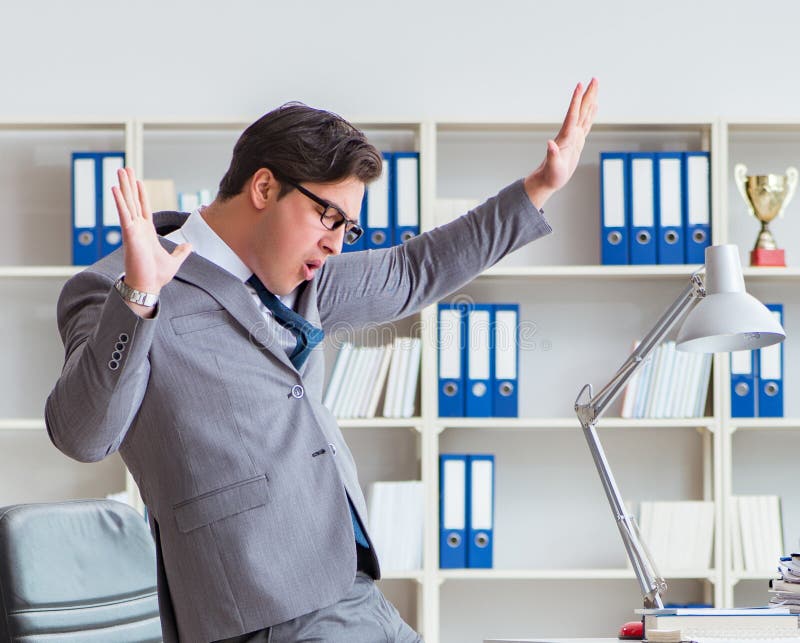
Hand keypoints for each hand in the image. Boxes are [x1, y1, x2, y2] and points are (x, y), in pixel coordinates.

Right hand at [111, 167, 191, 293]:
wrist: (148, 285)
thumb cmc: (156, 275)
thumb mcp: (174, 260)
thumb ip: (181, 252)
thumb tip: (189, 246)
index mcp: (147, 232)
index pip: (144, 207)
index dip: (141, 193)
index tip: (137, 180)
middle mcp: (138, 228)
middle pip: (133, 200)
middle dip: (129, 184)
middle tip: (124, 168)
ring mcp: (132, 229)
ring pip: (127, 203)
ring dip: (123, 186)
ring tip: (120, 170)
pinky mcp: (129, 233)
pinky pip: (123, 214)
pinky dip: (119, 201)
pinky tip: (114, 188)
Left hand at [524, 78, 598, 207]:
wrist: (547, 180)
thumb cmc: (550, 176)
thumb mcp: (553, 168)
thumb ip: (552, 155)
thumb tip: (550, 143)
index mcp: (566, 137)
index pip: (572, 115)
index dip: (576, 100)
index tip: (580, 85)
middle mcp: (570, 133)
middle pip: (581, 109)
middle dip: (587, 94)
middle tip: (594, 78)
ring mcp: (574, 136)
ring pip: (584, 114)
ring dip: (590, 99)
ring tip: (595, 86)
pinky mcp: (577, 141)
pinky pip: (586, 124)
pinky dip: (591, 114)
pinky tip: (594, 106)